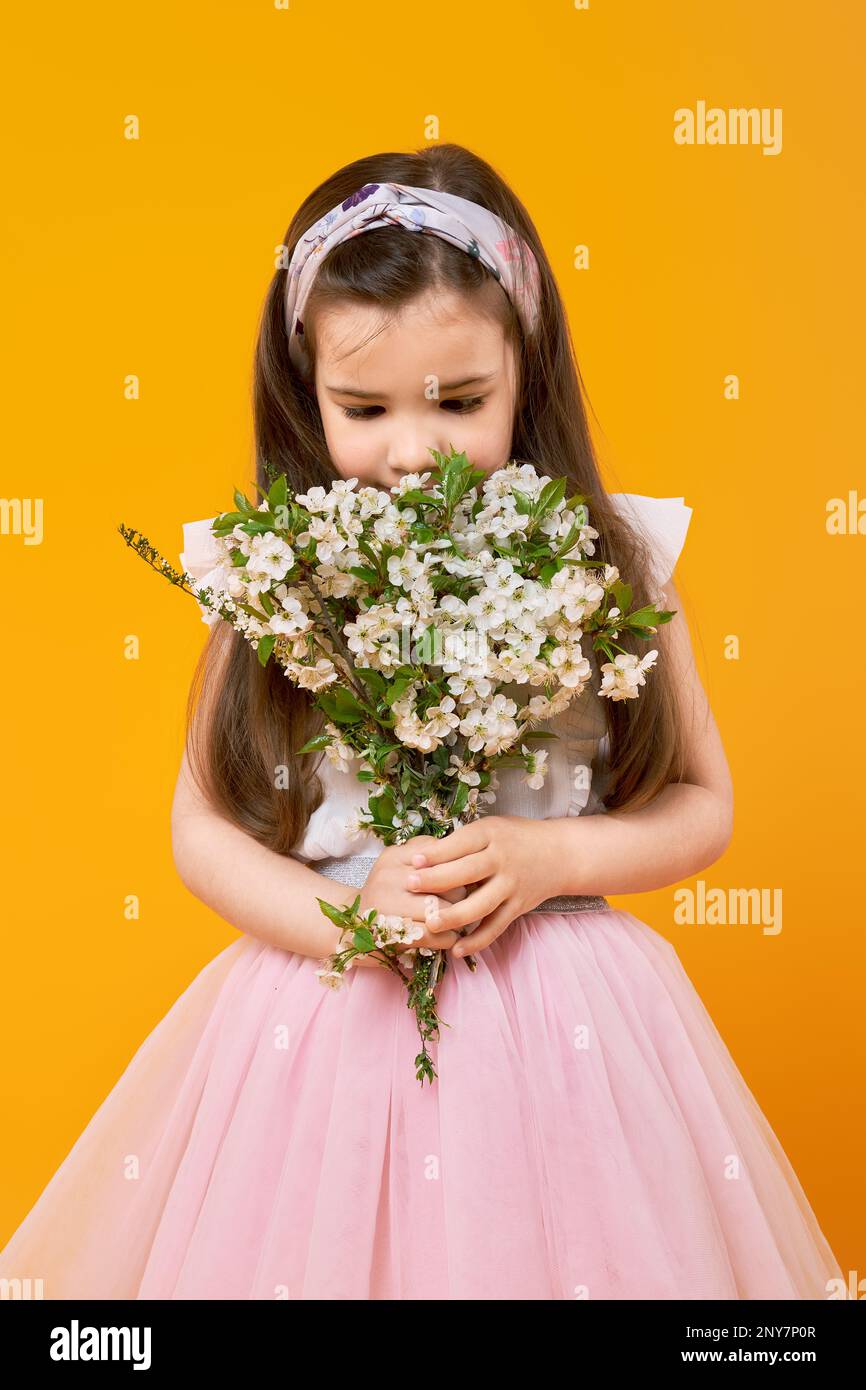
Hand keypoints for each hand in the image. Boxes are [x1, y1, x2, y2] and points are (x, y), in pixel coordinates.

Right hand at [348, 841, 465, 969]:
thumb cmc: (385, 894)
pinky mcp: (392, 935)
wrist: (350, 925)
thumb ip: (425, 854)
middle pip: (448, 882)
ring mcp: (389, 906)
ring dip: (457, 919)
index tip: (463, 876)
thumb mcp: (397, 865)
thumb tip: (463, 857)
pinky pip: (435, 935)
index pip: (439, 854)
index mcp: (394, 857)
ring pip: (444, 910)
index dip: (458, 866)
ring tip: (457, 920)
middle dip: (462, 894)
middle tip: (464, 902)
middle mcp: (389, 877)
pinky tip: (446, 937)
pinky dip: (447, 938)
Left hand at [403, 817, 566, 956]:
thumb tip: (421, 859)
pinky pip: (496, 927)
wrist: (559, 853)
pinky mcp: (518, 907)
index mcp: (491, 834)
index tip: (412, 862)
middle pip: (466, 872)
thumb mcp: (490, 828)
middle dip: (436, 881)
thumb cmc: (514, 838)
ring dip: (453, 916)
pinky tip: (456, 950)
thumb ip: (462, 842)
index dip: (436, 854)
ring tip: (430, 924)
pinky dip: (477, 941)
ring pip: (480, 905)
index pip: (460, 844)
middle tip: (409, 886)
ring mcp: (512, 885)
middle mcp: (502, 859)